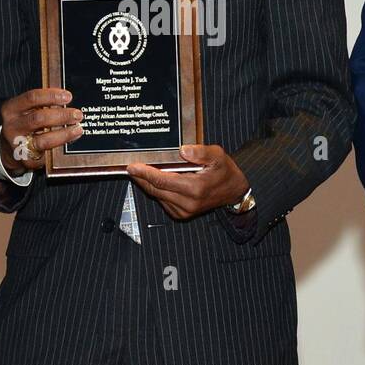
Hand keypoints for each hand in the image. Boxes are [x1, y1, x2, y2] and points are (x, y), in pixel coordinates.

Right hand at [0, 88, 83, 175]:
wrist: (8, 147)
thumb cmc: (23, 123)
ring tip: (78, 129)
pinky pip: (47, 153)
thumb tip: (66, 99)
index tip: (68, 96)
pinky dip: (61, 145)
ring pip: (44, 140)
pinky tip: (71, 140)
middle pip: (39, 118)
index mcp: (11, 109)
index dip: (52, 95)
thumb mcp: (26, 109)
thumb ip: (42, 103)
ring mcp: (18, 144)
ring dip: (64, 134)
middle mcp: (12, 126)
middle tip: (77, 114)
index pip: (32, 98)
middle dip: (62, 115)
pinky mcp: (26, 159)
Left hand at [127, 144, 248, 220]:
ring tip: (139, 172)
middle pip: (155, 190)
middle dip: (141, 178)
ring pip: (157, 196)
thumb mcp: (217, 155)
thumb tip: (182, 150)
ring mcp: (184, 211)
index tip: (132, 167)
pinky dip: (156, 191)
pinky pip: (163, 201)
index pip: (162, 181)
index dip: (145, 173)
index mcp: (195, 188)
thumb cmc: (225, 171)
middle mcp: (188, 202)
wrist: (233, 191)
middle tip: (131, 167)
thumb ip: (200, 152)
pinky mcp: (182, 214)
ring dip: (147, 184)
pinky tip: (153, 180)